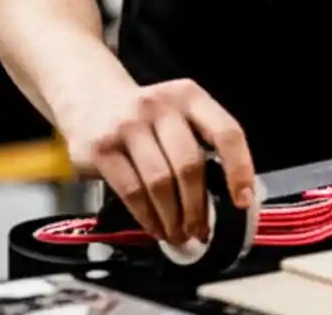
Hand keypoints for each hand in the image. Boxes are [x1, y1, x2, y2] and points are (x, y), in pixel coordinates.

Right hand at [58, 78, 255, 245]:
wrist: (89, 97)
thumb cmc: (145, 117)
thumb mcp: (179, 114)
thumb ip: (203, 143)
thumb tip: (229, 198)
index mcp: (190, 97)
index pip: (226, 133)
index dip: (240, 170)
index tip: (242, 201)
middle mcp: (160, 106)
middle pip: (189, 164)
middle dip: (198, 207)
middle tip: (200, 231)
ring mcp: (127, 125)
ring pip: (160, 182)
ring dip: (173, 218)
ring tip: (178, 234)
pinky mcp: (101, 148)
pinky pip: (132, 191)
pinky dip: (148, 217)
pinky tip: (155, 227)